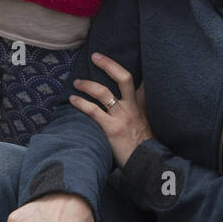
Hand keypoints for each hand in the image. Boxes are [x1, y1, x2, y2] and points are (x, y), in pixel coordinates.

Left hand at [69, 53, 152, 168]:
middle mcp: (133, 108)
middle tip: (96, 56)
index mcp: (142, 107)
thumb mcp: (149, 127)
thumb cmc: (145, 149)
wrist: (148, 165)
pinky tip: (73, 100)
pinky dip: (81, 103)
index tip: (130, 56)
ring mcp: (123, 117)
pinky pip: (94, 111)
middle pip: (124, 78)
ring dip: (88, 84)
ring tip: (77, 82)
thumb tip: (132, 112)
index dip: (137, 67)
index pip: (142, 82)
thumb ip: (141, 115)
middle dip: (108, 64)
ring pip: (104, 92)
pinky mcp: (112, 129)